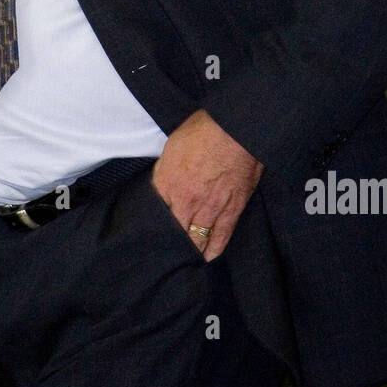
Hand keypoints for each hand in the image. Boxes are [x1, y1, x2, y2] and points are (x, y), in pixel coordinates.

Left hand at [151, 109, 262, 260]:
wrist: (235, 128)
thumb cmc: (204, 130)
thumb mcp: (172, 147)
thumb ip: (165, 171)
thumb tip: (162, 185)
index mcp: (168, 183)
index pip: (155, 213)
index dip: (153, 224)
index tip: (151, 233)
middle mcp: (187, 200)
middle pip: (175, 232)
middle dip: (171, 243)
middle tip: (167, 252)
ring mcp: (210, 207)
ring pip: (196, 240)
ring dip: (191, 250)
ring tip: (186, 257)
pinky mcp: (232, 209)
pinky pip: (221, 236)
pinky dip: (213, 249)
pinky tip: (208, 256)